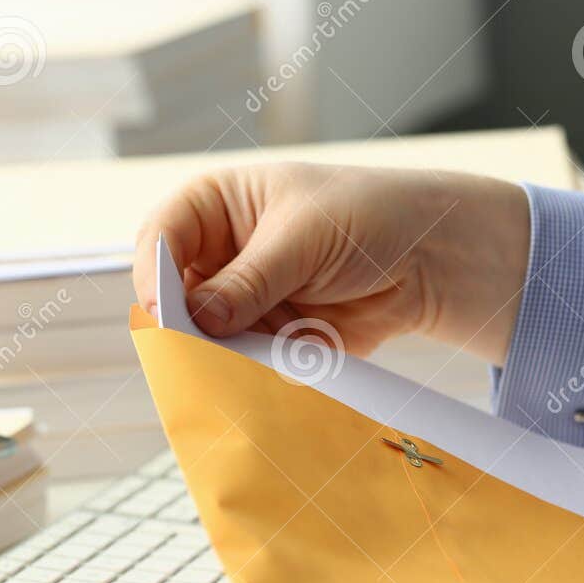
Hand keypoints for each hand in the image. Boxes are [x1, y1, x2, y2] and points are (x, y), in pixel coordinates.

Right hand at [132, 163, 530, 365]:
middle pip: (175, 295)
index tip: (165, 310)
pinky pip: (243, 362)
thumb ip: (249, 280)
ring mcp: (242, 299)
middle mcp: (220, 254)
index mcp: (216, 206)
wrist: (428, 258)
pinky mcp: (268, 337)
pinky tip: (267, 375)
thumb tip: (200, 319)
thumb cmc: (366, 216)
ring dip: (221, 355)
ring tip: (244, 365)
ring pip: (206, 337)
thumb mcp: (303, 238)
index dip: (155, 271)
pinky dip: (252, 372)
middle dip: (184, 324)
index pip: (161, 236)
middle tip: (197, 350)